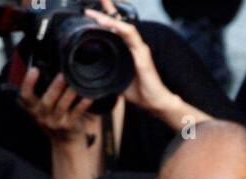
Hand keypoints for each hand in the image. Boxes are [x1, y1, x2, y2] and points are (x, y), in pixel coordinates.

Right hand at [17, 67, 97, 143]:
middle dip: (54, 88)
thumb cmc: (54, 117)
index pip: (25, 96)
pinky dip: (82, 105)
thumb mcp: (43, 107)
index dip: (28, 83)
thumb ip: (43, 91)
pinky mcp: (68, 127)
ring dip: (69, 95)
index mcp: (33, 109)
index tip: (34, 69)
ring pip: (62, 107)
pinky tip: (88, 97)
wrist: (65, 143)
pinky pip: (76, 114)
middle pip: (46, 102)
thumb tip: (50, 65)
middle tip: (62, 75)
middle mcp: (42, 117)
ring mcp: (56, 123)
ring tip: (74, 84)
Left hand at [84, 2, 174, 117]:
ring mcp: (139, 47)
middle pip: (119, 22)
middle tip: (95, 2)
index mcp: (127, 50)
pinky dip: (119, 27)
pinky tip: (108, 23)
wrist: (154, 101)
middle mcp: (133, 45)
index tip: (91, 11)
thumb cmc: (139, 92)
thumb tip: (92, 72)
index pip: (116, 29)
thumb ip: (107, 72)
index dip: (106, 17)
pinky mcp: (142, 52)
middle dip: (107, 10)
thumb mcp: (116, 81)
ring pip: (123, 26)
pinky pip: (130, 34)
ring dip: (109, 18)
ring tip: (94, 14)